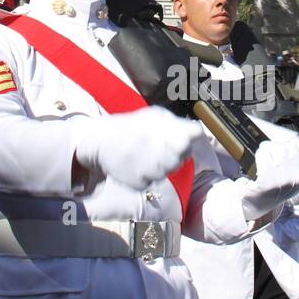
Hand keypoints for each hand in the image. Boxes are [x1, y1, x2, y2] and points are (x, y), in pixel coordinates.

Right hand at [73, 106, 202, 189]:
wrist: (101, 141)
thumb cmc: (132, 127)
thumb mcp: (154, 116)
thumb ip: (177, 123)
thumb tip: (197, 130)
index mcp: (164, 127)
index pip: (195, 133)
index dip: (190, 136)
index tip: (184, 136)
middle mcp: (159, 147)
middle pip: (184, 155)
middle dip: (176, 152)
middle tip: (161, 147)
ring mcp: (149, 167)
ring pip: (169, 170)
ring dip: (163, 164)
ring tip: (147, 154)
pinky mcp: (140, 182)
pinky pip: (153, 180)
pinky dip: (147, 174)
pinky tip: (137, 164)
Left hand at [239, 138, 298, 220]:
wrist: (259, 205)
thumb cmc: (276, 186)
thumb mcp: (295, 176)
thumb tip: (295, 138)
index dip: (289, 147)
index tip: (282, 155)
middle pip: (287, 146)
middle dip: (276, 148)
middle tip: (271, 160)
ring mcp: (284, 179)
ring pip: (275, 147)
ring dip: (266, 151)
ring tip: (265, 163)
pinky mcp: (268, 180)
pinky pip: (263, 153)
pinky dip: (259, 156)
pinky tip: (259, 166)